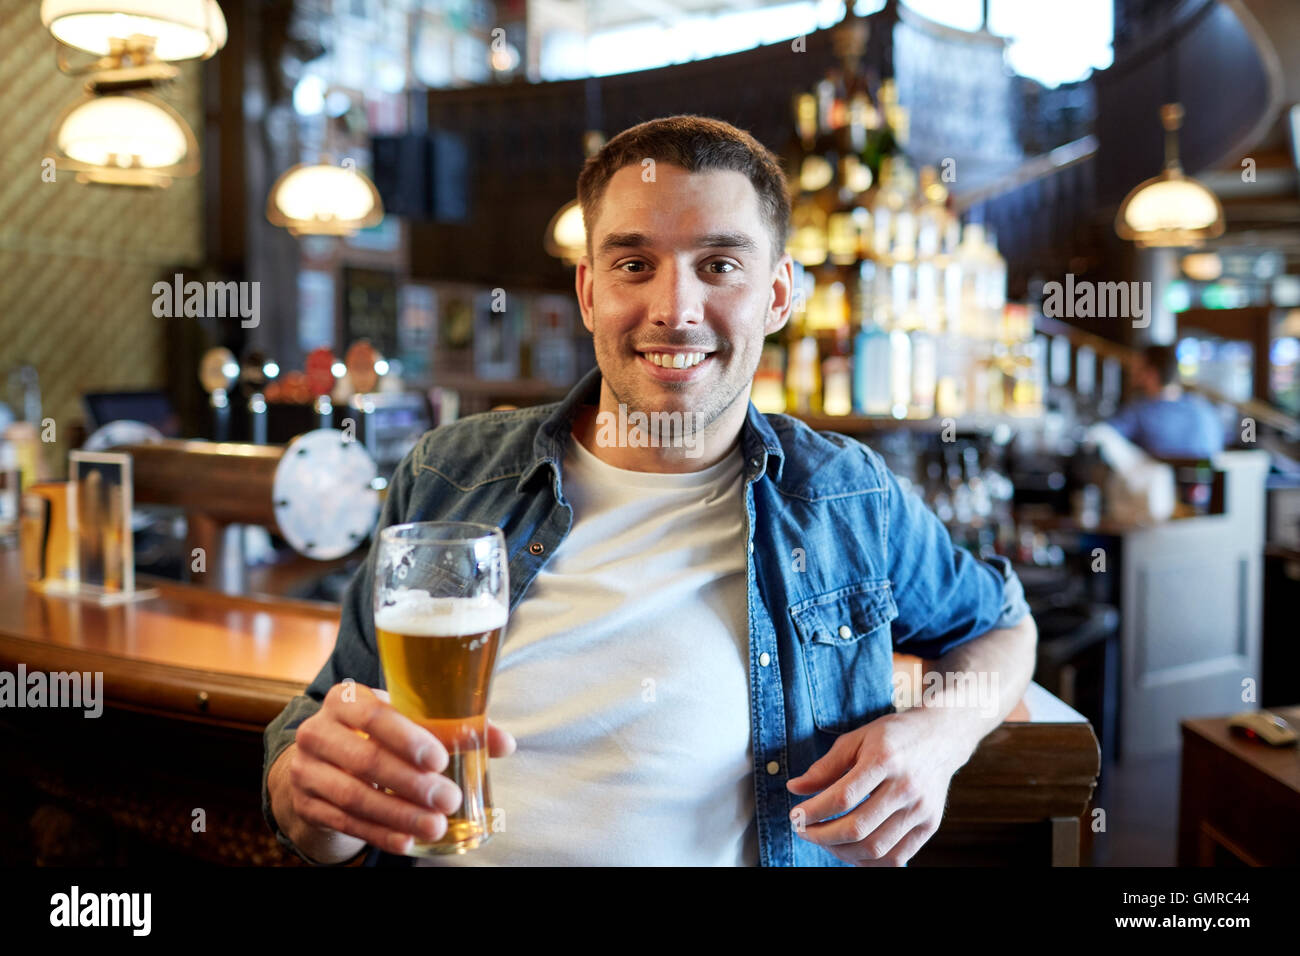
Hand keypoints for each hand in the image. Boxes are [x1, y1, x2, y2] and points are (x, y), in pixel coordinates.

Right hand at [284, 681, 515, 856]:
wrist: (322, 761)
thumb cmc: (378, 734)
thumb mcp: (405, 722)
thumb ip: (454, 728)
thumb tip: (505, 744)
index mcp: (345, 699)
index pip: (373, 715)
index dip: (407, 738)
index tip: (440, 760)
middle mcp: (318, 731)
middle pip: (365, 760)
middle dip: (411, 784)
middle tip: (449, 799)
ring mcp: (306, 769)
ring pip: (354, 797)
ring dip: (399, 814)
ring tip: (435, 825)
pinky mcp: (306, 803)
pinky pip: (345, 822)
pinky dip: (379, 833)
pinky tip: (407, 841)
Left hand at [786, 711, 964, 865]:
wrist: (940, 737)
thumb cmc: (891, 737)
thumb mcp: (856, 739)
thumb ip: (825, 766)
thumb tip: (794, 789)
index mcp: (885, 759)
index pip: (843, 796)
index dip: (814, 811)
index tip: (795, 815)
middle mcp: (906, 787)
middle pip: (857, 827)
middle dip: (822, 835)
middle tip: (804, 831)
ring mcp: (921, 809)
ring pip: (876, 848)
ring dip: (842, 852)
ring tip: (825, 841)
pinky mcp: (930, 825)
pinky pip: (897, 857)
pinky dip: (869, 862)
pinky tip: (851, 851)